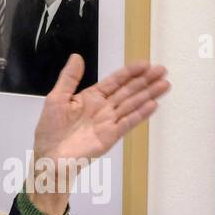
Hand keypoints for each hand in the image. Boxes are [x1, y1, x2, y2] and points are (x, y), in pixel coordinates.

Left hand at [28, 54, 170, 214]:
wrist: (49, 157)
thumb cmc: (50, 129)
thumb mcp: (56, 98)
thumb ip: (69, 78)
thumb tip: (77, 57)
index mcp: (91, 97)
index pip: (115, 81)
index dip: (130, 72)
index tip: (145, 64)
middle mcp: (103, 108)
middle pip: (128, 91)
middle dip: (145, 81)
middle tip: (162, 70)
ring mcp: (108, 122)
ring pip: (132, 105)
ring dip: (148, 95)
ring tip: (164, 85)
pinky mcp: (110, 137)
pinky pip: (127, 123)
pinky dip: (140, 114)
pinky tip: (152, 105)